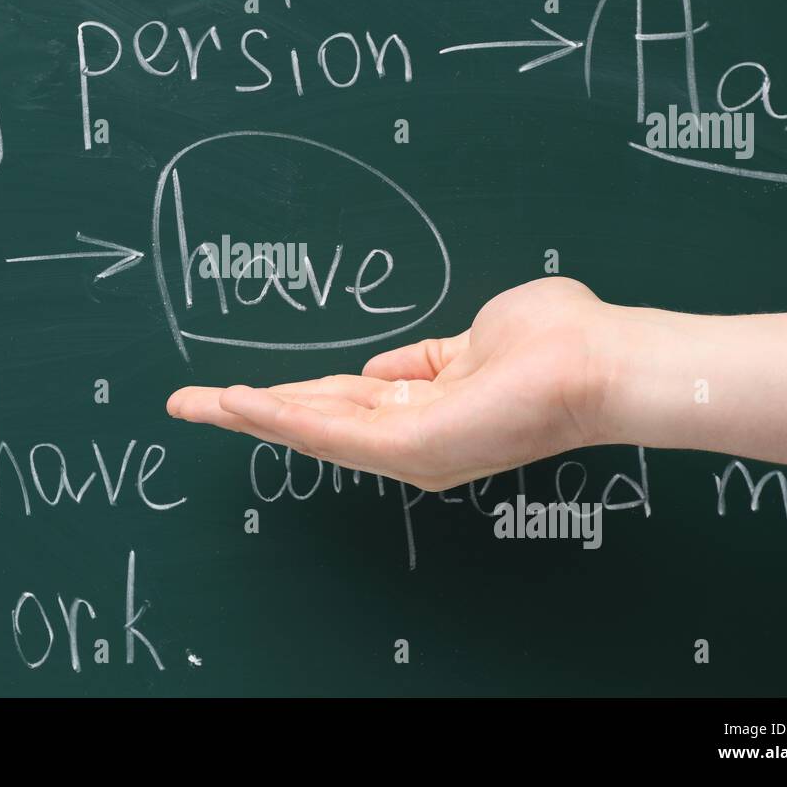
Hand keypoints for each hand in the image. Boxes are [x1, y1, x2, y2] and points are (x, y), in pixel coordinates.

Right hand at [166, 277, 621, 489]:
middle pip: (312, 420)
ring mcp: (410, 445)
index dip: (286, 395)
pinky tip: (240, 401)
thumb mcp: (470, 341)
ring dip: (246, 414)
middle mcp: (412, 435)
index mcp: (424, 409)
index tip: (238, 389)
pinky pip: (331, 431)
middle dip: (247, 412)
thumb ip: (421, 360)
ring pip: (310, 430)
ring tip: (192, 404)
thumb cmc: (556, 342)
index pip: (339, 401)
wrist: (600, 360)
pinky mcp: (411, 445)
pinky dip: (280, 416)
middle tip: (186, 404)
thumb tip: (379, 368)